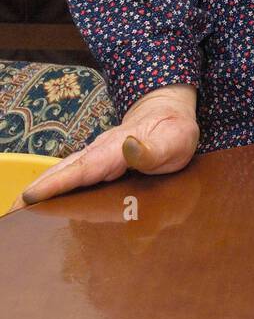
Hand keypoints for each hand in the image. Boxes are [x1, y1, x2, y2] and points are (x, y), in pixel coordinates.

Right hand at [6, 84, 199, 211]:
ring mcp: (99, 155)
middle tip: (15, 205)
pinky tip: (44, 194)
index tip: (34, 195)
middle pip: (67, 170)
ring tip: (21, 202)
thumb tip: (129, 148)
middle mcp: (102, 151)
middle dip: (41, 186)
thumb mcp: (174, 142)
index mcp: (117, 149)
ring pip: (67, 170)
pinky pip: (74, 172)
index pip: (84, 169)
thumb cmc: (173, 133)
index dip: (59, 183)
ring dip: (44, 185)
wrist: (169, 113)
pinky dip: (55, 182)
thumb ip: (151, 151)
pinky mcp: (100, 162)